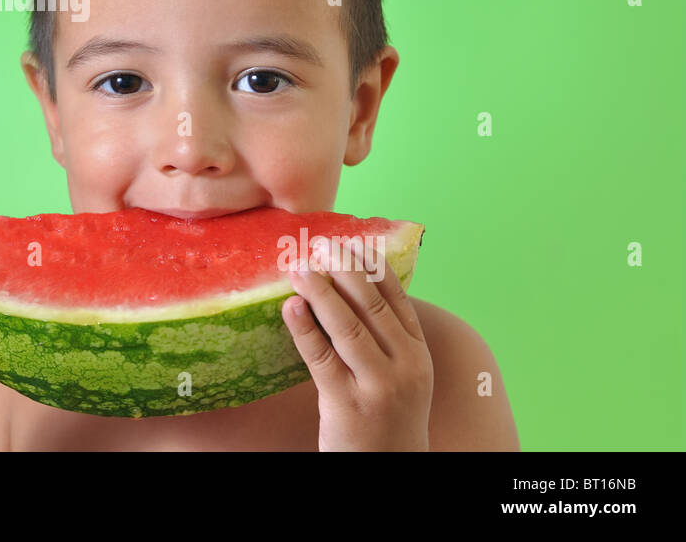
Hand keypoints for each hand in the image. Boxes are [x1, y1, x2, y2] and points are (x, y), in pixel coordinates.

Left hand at [282, 235, 433, 450]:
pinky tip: (290, 307)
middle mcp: (405, 366)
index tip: (349, 242)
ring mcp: (379, 386)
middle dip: (344, 271)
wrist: (390, 468)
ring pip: (348, 328)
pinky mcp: (349, 404)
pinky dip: (305, 329)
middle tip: (319, 245)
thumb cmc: (387, 415)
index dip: (371, 267)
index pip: (397, 299)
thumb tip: (346, 287)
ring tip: (298, 268)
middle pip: (372, 307)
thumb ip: (384, 337)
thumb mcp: (401, 374)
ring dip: (320, 293)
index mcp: (419, 354)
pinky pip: (322, 358)